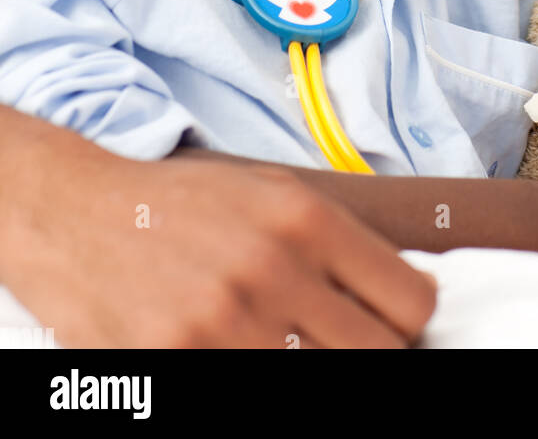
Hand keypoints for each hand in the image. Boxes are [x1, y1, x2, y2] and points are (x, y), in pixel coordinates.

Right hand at [1, 120, 435, 347]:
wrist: (79, 215)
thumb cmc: (182, 206)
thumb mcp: (271, 192)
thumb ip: (338, 241)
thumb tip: (406, 294)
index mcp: (306, 218)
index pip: (411, 301)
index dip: (407, 322)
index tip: (387, 325)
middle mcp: (273, 267)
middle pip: (377, 355)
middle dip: (368, 354)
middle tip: (335, 342)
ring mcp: (225, 322)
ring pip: (319, 382)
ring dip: (306, 366)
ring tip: (278, 343)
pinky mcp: (179, 362)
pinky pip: (249, 392)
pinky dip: (249, 378)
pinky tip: (231, 351)